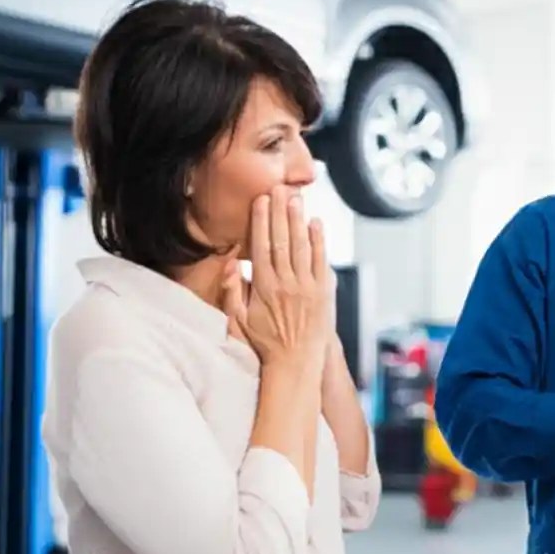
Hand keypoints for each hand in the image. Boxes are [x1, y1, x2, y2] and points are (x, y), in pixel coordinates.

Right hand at [221, 186, 333, 371]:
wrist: (296, 364)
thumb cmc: (264, 344)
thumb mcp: (237, 321)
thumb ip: (231, 291)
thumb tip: (230, 263)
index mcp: (264, 288)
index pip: (262, 246)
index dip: (262, 221)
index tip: (261, 200)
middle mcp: (287, 284)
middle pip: (282, 240)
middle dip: (280, 212)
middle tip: (279, 188)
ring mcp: (308, 287)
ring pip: (303, 247)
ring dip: (299, 220)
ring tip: (296, 199)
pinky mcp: (324, 293)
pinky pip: (322, 262)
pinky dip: (320, 242)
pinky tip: (316, 224)